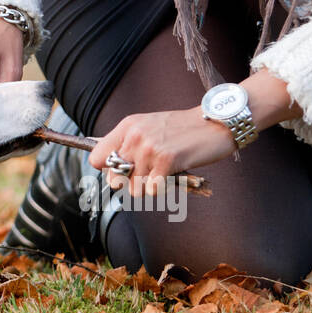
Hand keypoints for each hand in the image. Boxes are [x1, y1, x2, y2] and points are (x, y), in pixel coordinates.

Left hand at [89, 106, 236, 199]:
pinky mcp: (167, 160)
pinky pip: (152, 190)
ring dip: (148, 188)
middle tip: (147, 176)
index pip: (96, 158)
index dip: (107, 170)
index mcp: (127, 126)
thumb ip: (129, 143)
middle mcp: (134, 136)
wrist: (216, 122)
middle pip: (113, 179)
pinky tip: (171, 176)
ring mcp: (150, 148)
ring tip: (161, 174)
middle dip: (129, 183)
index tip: (122, 171)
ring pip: (133, 189)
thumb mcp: (149, 126)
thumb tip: (110, 170)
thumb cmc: (182, 128)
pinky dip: (161, 189)